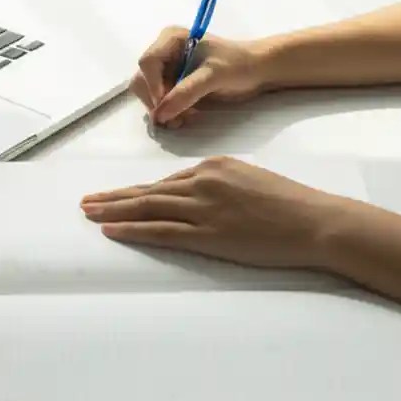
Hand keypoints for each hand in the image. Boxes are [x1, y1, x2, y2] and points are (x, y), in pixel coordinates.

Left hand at [79, 156, 350, 269]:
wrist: (314, 221)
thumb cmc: (291, 204)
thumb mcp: (251, 180)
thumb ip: (222, 184)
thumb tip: (199, 194)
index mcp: (214, 166)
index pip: (168, 180)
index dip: (139, 191)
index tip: (119, 195)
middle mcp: (203, 181)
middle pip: (149, 191)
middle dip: (115, 196)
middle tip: (87, 201)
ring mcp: (203, 208)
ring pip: (148, 207)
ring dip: (114, 210)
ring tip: (90, 213)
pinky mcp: (207, 234)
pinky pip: (160, 231)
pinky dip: (132, 230)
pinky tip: (112, 229)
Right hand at [132, 27, 268, 127]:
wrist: (257, 71)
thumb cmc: (238, 65)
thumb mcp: (213, 76)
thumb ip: (186, 92)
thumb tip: (160, 114)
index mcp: (170, 39)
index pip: (147, 63)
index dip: (153, 86)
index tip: (166, 106)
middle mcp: (164, 52)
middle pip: (142, 79)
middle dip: (156, 101)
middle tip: (174, 119)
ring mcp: (167, 70)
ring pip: (148, 93)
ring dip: (161, 110)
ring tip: (181, 120)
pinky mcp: (174, 85)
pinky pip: (159, 101)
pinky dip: (168, 112)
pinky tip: (184, 117)